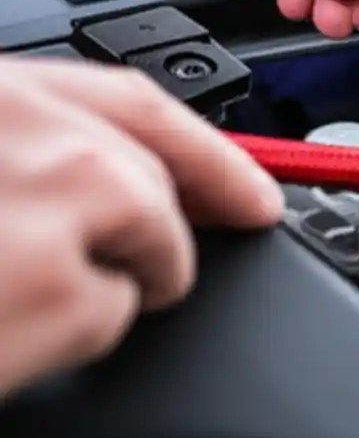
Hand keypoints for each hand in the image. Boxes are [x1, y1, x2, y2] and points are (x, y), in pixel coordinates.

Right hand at [0, 59, 283, 395]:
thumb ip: (33, 151)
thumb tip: (124, 174)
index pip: (139, 104)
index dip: (211, 154)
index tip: (255, 193)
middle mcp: (33, 131)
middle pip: (154, 179)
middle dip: (149, 232)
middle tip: (87, 270)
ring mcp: (55, 202)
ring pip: (161, 241)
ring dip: (119, 281)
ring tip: (23, 299)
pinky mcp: (61, 290)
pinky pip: (117, 311)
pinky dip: (76, 333)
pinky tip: (12, 331)